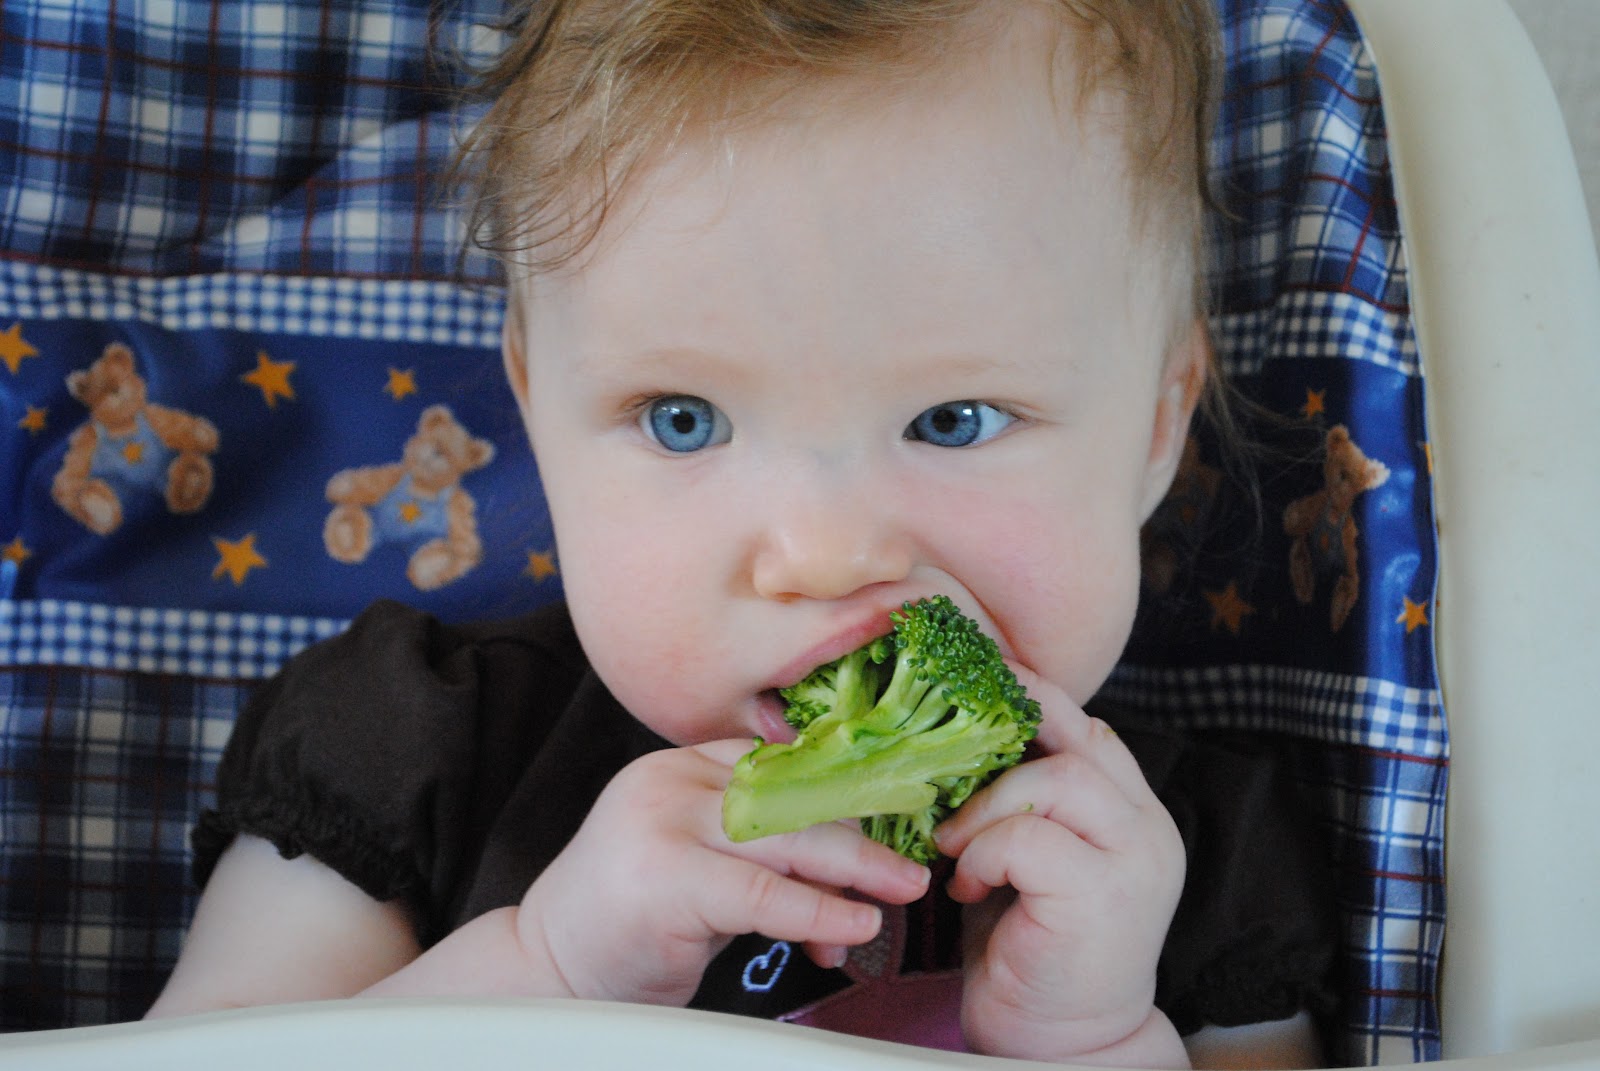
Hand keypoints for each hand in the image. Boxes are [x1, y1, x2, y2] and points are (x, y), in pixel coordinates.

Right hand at [514, 740, 930, 1006]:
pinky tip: (853, 926)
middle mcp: (670, 780)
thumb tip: (858, 858)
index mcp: (682, 766)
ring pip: (785, 837)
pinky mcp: (664, 876)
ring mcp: (662, 821)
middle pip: (790, 796)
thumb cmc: (637, 924)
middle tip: (909, 867)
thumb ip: (763, 847)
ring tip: (898, 894)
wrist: (553, 971)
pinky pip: (763, 891)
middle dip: (861, 832)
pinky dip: (817, 911)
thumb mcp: (705, 865)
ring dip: (853, 868)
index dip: (846, 790)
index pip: (781, 764)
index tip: (898, 815)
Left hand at [934, 666, 1186, 1064]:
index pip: (1086, 725)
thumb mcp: (1025, 855)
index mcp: (1131, 810)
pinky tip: (967, 884)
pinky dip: (983, 851)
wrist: (1059, 1044)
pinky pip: (1028, 838)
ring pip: (1056, 778)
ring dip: (986, 806)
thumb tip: (959, 730)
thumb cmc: (1029, 947)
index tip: (967, 691)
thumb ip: (1020, 798)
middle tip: (946, 731)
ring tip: (954, 844)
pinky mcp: (1104, 895)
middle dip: (1005, 723)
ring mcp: (1135, 859)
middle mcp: (1147, 827)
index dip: (1028, 699)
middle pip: (1077, 733)